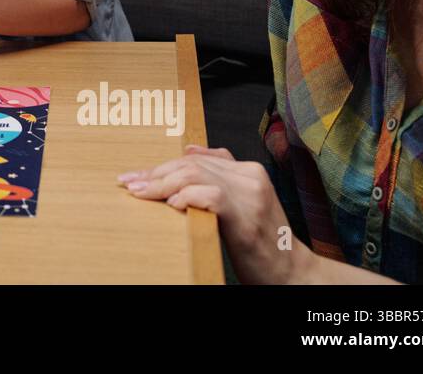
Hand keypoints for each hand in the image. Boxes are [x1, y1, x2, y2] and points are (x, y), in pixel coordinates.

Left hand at [118, 144, 313, 283]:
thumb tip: (187, 150)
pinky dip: (186, 197)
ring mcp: (251, 195)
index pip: (197, 159)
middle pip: (191, 164)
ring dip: (161, 184)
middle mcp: (250, 177)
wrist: (293, 272)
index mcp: (248, 170)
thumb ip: (220, 176)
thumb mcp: (242, 203)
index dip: (163, 166)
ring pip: (195, 175)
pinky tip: (172, 205)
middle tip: (129, 183)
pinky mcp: (247, 216)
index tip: (136, 176)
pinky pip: (210, 196)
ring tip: (141, 193)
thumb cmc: (262, 241)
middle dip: (155, 173)